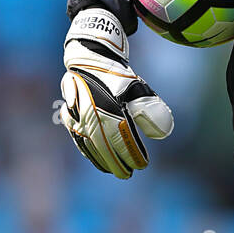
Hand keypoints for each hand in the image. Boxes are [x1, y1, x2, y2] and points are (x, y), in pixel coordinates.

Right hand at [60, 8, 172, 177]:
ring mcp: (77, 116)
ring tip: (113, 171)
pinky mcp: (70, 116)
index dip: (132, 154)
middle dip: (116, 163)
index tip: (142, 165)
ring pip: (89, 145)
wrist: (91, 58)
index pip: (121, 139)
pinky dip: (87, 151)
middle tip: (128, 175)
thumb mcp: (138, 88)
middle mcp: (90, 114)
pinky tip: (95, 160)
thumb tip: (163, 133)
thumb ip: (150, 109)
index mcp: (108, 109)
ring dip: (101, 160)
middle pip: (104, 147)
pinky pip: (78, 139)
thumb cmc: (118, 75)